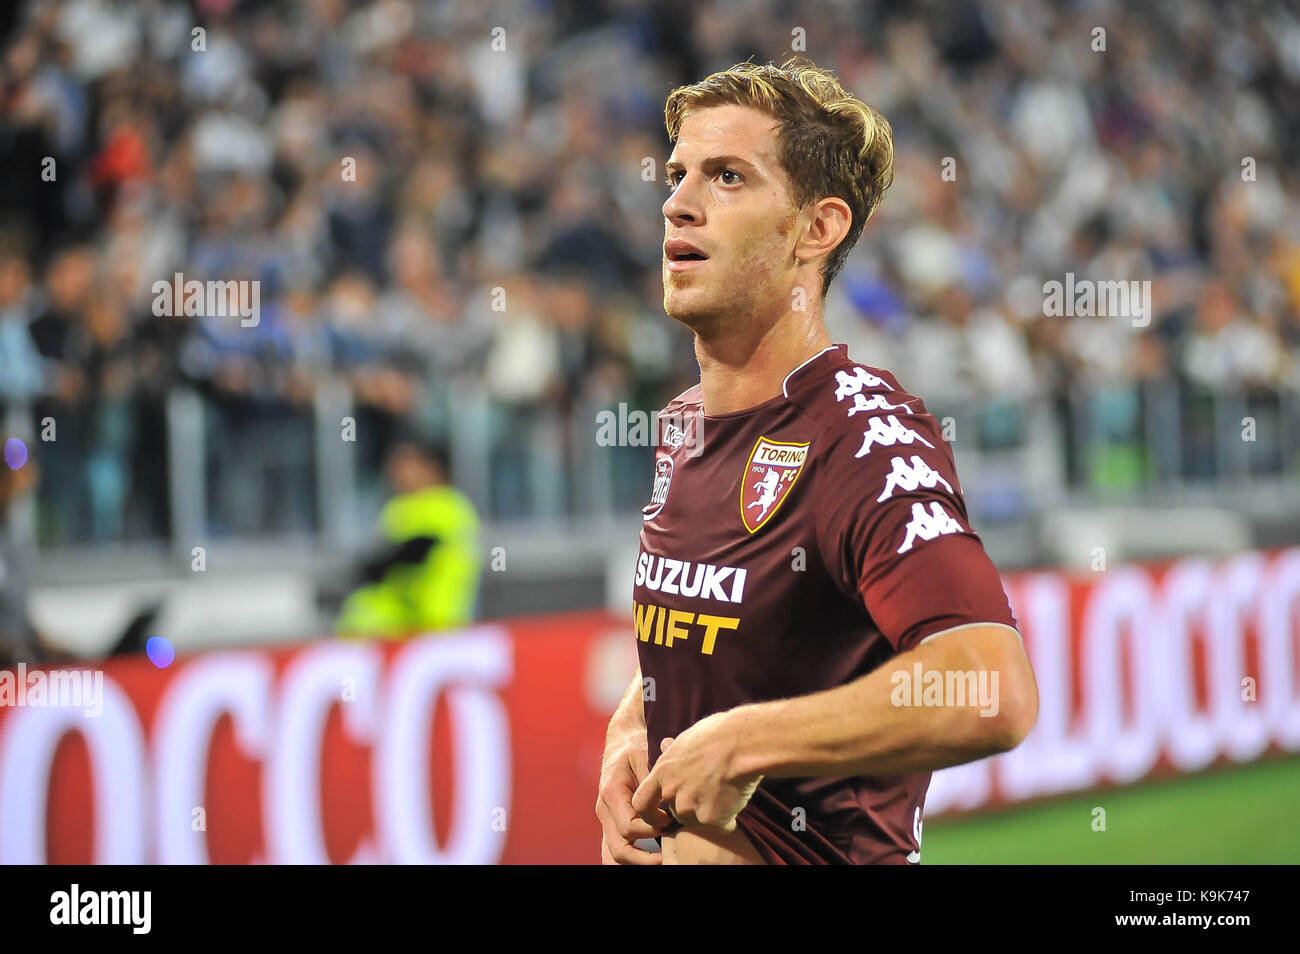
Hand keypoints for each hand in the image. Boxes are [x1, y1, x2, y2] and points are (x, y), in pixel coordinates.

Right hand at [596, 728, 663, 863]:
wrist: (621, 740)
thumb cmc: (635, 746)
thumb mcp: (644, 754)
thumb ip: (651, 778)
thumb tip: (663, 801)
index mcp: (612, 794)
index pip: (629, 827)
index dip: (651, 830)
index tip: (671, 822)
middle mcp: (605, 810)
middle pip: (619, 849)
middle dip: (644, 859)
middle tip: (667, 857)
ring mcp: (606, 819)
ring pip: (612, 854)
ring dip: (635, 863)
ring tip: (660, 861)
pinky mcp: (612, 823)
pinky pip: (615, 849)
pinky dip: (630, 859)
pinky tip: (652, 858)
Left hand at [631, 709, 762, 832]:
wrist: (744, 744)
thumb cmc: (719, 734)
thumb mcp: (688, 738)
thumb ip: (673, 750)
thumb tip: (664, 744)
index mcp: (662, 771)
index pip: (641, 802)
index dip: (649, 814)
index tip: (661, 818)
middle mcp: (672, 792)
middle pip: (676, 812)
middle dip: (692, 808)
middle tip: (711, 793)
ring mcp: (689, 806)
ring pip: (697, 821)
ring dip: (710, 814)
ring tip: (726, 791)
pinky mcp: (709, 818)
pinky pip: (718, 826)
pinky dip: (728, 819)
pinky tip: (737, 798)